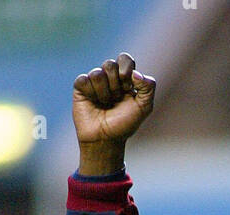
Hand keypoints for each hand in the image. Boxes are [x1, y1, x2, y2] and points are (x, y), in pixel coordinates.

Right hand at [73, 53, 155, 174]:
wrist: (106, 139)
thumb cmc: (125, 124)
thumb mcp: (144, 107)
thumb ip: (148, 87)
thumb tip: (135, 73)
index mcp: (125, 78)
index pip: (125, 59)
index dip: (126, 70)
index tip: (128, 87)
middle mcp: (109, 77)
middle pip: (110, 64)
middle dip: (115, 85)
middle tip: (116, 99)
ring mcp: (94, 81)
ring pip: (97, 73)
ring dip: (104, 93)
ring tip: (105, 104)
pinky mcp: (81, 87)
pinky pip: (84, 80)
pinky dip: (91, 93)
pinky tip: (93, 103)